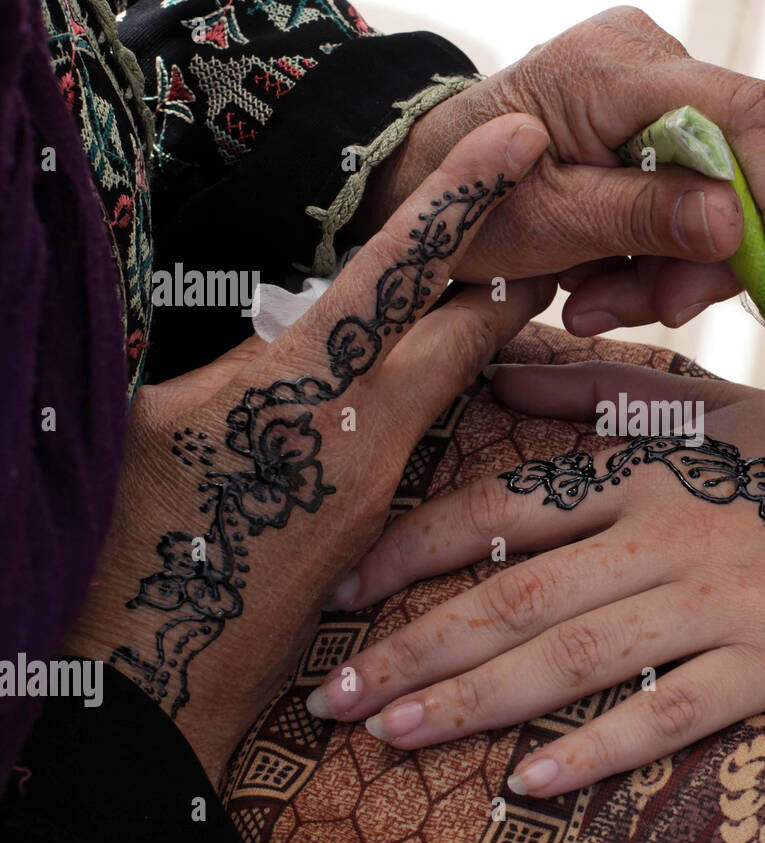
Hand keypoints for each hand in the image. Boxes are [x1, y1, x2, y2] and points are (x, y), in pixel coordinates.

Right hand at [64, 114, 556, 782]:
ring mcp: (379, 485)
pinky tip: (411, 382)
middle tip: (542, 226)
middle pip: (464, 330)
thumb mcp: (159, 419)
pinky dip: (427, 393)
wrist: (154, 683)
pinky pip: (419, 435)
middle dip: (505, 272)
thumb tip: (289, 322)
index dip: (464, 198)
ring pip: (447, 384)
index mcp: (301, 388)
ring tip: (495, 284)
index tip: (522, 146)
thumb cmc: (131, 542)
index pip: (402, 270)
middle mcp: (363, 432)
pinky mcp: (376, 526)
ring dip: (470, 333)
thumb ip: (236, 358)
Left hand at [306, 357, 764, 796]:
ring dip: (475, 698)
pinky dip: (598, 745)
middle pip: (515, 592)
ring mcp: (716, 600)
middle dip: (416, 647)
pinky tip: (532, 780)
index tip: (346, 591)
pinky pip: (669, 710)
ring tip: (395, 734)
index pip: (502, 510)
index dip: (415, 552)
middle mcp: (663, 533)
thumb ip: (605, 390)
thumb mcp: (715, 404)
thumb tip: (510, 374)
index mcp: (644, 469)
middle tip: (336, 693)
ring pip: (572, 653)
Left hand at [353, 6, 764, 334]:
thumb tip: (734, 225)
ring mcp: (649, 93)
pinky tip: (602, 281)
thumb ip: (643, 217)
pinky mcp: (645, 129)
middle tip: (657, 308)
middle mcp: (645, 63)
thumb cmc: (462, 192)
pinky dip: (652, 256)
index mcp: (614, 68)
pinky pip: (684, 200)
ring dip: (667, 269)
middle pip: (735, 166)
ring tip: (598, 302)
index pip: (740, 114)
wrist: (419, 183)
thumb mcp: (549, 219)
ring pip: (713, 197)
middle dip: (705, 256)